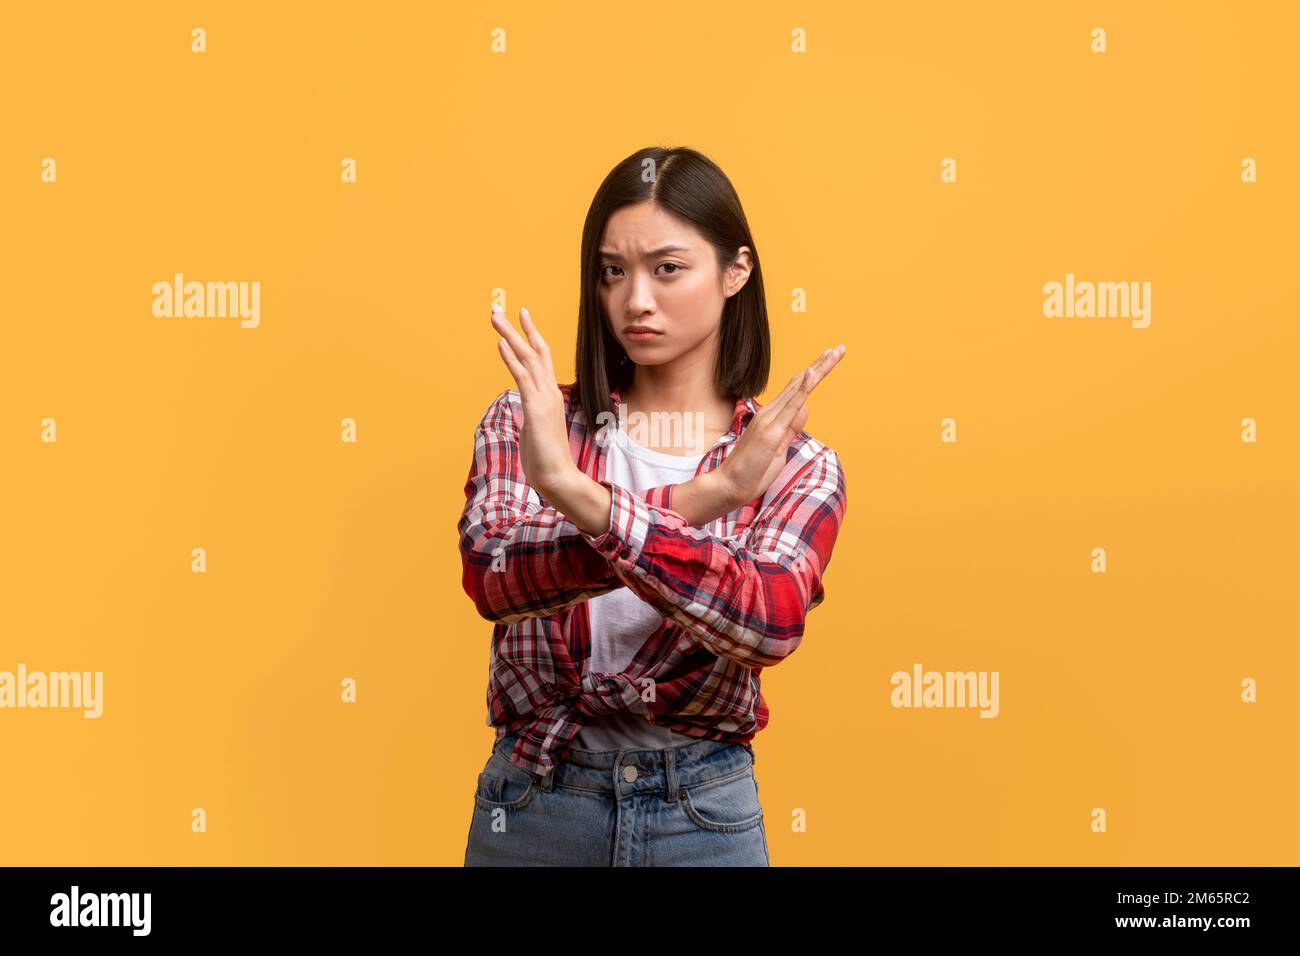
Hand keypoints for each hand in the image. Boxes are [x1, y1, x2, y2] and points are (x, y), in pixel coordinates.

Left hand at [490, 305, 579, 500]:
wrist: (558, 476)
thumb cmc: (546, 459)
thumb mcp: (536, 431)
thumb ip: (532, 417)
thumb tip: (526, 412)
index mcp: (550, 396)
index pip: (542, 358)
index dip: (531, 336)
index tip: (522, 317)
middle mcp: (550, 392)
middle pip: (535, 351)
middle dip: (518, 328)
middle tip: (501, 308)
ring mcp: (544, 398)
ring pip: (527, 358)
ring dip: (510, 335)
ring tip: (496, 317)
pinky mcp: (536, 408)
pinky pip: (522, 377)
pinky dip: (511, 359)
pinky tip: (501, 344)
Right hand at [711, 345, 845, 509]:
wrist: (730, 484)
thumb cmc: (753, 470)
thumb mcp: (779, 447)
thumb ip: (791, 428)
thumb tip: (804, 409)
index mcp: (773, 416)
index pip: (796, 389)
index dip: (814, 373)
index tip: (829, 359)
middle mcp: (771, 412)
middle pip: (800, 382)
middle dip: (821, 364)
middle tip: (839, 348)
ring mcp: (770, 420)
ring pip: (798, 388)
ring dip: (817, 369)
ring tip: (833, 352)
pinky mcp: (772, 431)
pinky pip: (790, 406)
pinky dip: (802, 388)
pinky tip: (812, 373)